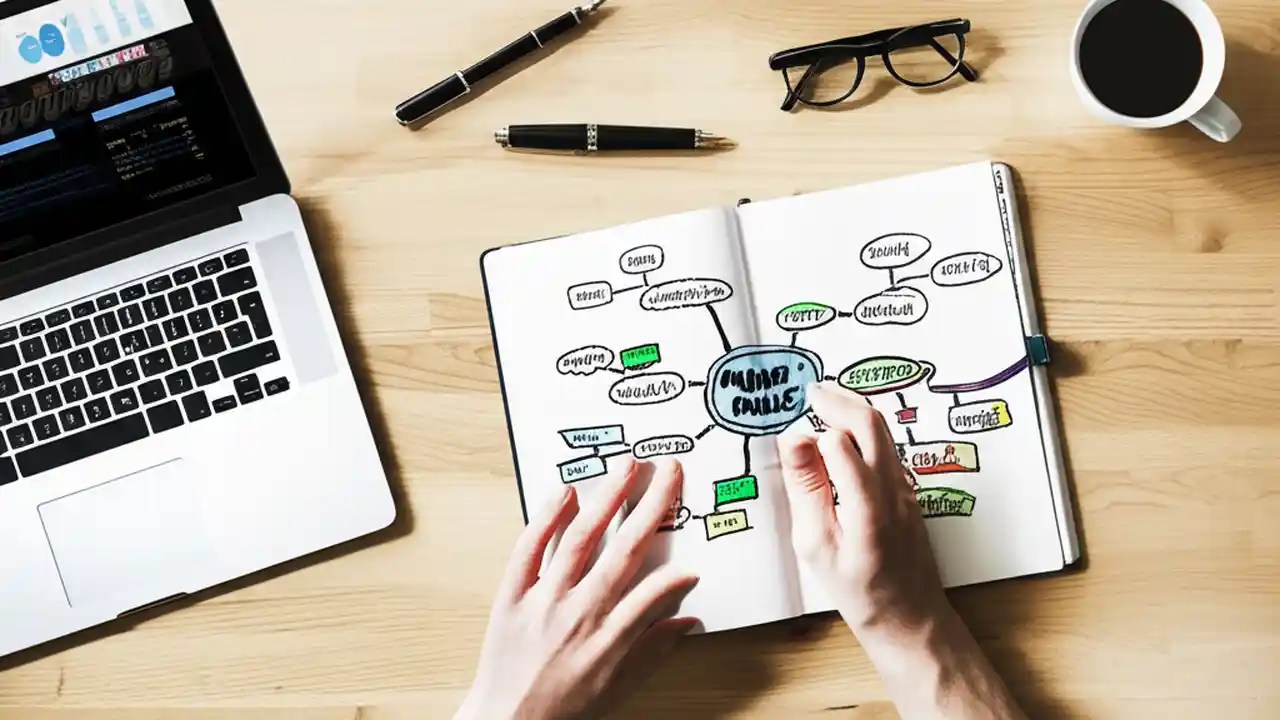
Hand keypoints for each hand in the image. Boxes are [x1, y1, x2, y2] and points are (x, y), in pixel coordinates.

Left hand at [457, 459, 699, 719]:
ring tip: (626, 467)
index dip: (675, 574)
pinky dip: (546, 518)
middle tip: (669, 473)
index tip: (691, 560)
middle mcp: (579, 613)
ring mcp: (543, 600)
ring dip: (606, 498)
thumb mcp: (617, 689)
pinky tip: (565, 493)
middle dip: (651, 506)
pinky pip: (528, 549)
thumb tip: (687, 622)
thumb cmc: (563, 710)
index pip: (652, 592)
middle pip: (624, 549)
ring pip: (580, 538)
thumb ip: (653, 651)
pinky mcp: (511, 596)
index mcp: (609, 638)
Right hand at [781, 383, 1026, 719]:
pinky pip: (889, 448)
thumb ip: (806, 488)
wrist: (909, 616)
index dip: (813, 432)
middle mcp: (894, 489)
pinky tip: (845, 435)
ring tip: (824, 402)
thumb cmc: (860, 591)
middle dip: (839, 400)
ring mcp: (907, 488)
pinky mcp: (909, 491)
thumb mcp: (817, 545)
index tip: (790, 434)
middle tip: (809, 392)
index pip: (841, 444)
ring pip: (885, 432)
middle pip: (871, 423)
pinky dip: (866, 431)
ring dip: (855, 411)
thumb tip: (794, 440)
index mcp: (868, 506)